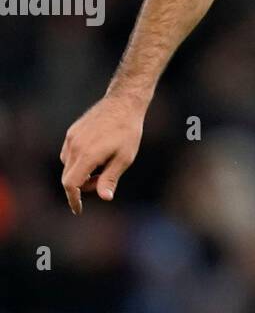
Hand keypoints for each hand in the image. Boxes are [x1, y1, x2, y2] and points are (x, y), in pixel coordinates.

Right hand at [60, 94, 145, 213]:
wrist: (123, 103)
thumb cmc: (128, 132)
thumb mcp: (124, 158)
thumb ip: (110, 178)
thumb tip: (105, 198)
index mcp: (87, 154)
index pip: (71, 184)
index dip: (73, 199)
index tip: (78, 209)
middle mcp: (74, 146)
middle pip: (68, 177)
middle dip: (83, 186)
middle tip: (103, 180)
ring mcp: (71, 137)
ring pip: (68, 166)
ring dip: (80, 173)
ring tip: (103, 165)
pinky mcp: (72, 132)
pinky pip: (69, 154)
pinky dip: (78, 162)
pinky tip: (97, 155)